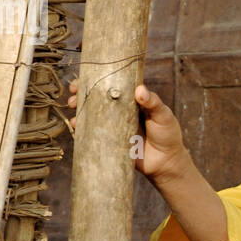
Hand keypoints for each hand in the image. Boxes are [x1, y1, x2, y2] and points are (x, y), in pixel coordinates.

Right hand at [67, 80, 190, 182]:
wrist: (166, 162)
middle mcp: (119, 112)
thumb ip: (153, 102)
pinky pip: (92, 134)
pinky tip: (76, 126)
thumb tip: (139, 89)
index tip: (84, 78)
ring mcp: (112, 127)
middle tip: (74, 93)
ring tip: (73, 107)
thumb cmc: (168, 134)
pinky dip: (81, 130)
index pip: (111, 86)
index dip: (96, 80)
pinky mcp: (109, 142)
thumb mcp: (163, 115)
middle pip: (96, 99)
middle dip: (81, 94)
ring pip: (91, 115)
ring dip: (78, 110)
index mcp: (131, 101)